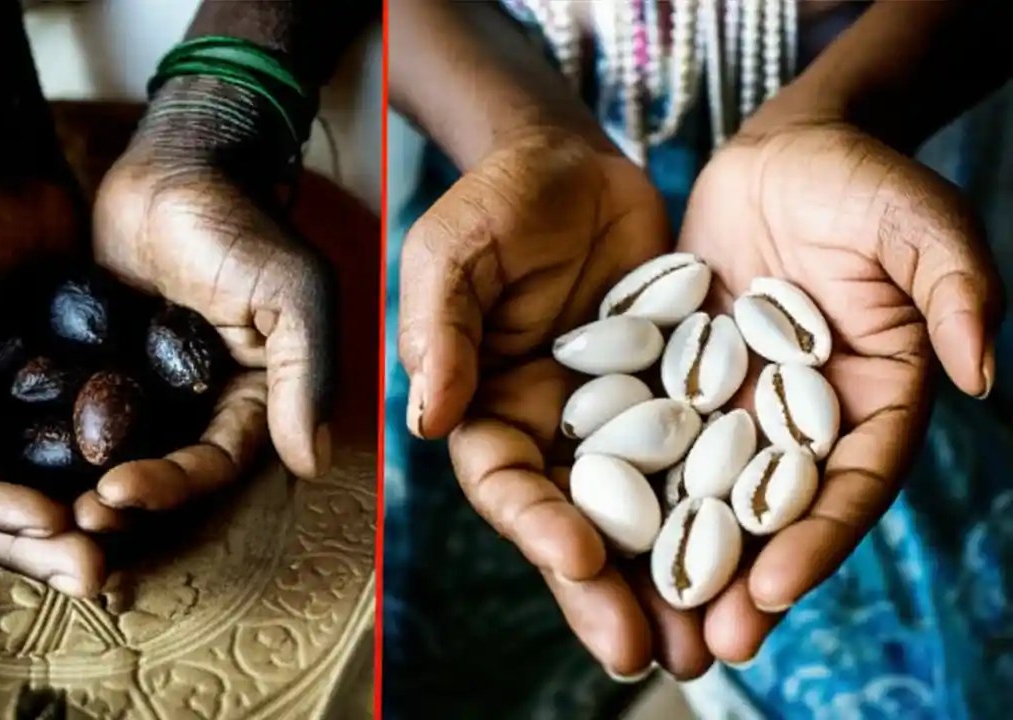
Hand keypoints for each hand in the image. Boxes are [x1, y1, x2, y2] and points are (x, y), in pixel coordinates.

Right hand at [0, 165, 108, 597]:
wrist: (9, 182)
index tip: (47, 520)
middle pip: (4, 508)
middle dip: (42, 547)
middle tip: (94, 574)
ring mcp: (29, 418)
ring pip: (54, 492)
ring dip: (84, 531)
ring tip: (121, 556)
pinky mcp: (80, 397)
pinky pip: (99, 449)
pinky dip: (120, 478)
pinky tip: (153, 499)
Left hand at [78, 84, 335, 531]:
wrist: (173, 164)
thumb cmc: (241, 224)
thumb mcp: (293, 293)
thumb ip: (306, 374)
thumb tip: (313, 462)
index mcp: (252, 398)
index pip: (215, 464)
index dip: (170, 487)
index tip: (115, 493)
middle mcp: (199, 404)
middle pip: (161, 471)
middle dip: (117, 501)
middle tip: (67, 520)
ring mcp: (146, 387)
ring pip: (113, 452)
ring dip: (77, 482)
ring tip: (36, 502)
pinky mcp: (100, 364)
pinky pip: (73, 411)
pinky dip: (47, 435)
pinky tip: (5, 452)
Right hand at [398, 125, 715, 677]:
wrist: (574, 165)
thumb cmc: (498, 201)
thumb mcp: (454, 252)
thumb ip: (440, 329)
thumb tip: (427, 421)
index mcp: (488, 409)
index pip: (504, 483)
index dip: (536, 525)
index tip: (578, 559)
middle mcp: (552, 432)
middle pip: (575, 524)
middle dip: (603, 592)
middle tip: (642, 653)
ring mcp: (616, 421)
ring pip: (643, 514)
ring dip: (667, 580)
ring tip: (703, 642)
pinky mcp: (675, 399)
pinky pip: (701, 460)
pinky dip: (725, 513)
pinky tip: (758, 557)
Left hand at [678, 117, 1001, 661]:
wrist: (782, 154)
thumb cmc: (862, 182)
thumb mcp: (916, 222)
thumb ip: (952, 286)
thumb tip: (981, 369)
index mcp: (869, 402)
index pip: (850, 485)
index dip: (819, 539)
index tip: (778, 588)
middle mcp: (800, 420)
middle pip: (772, 514)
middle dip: (743, 580)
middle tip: (707, 643)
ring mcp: (736, 407)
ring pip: (705, 496)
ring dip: (680, 562)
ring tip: (648, 621)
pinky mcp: (679, 384)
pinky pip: (650, 444)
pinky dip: (630, 492)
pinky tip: (594, 535)